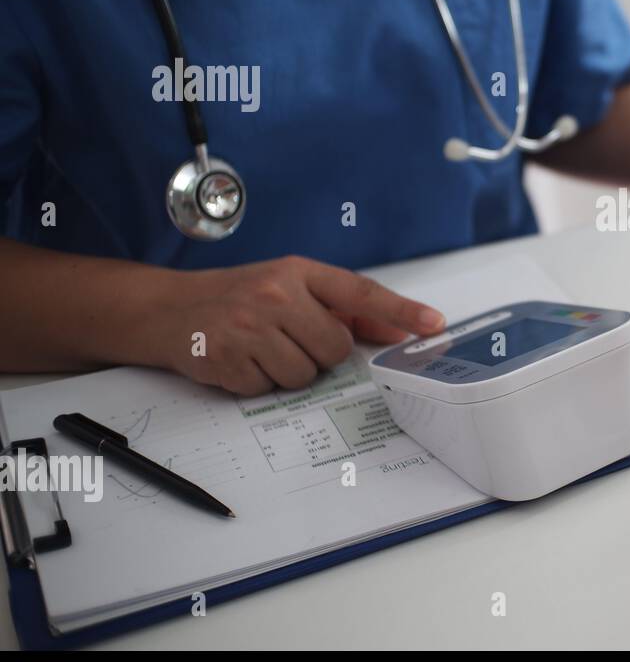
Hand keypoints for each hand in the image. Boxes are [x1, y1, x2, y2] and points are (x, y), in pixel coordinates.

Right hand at [154, 255, 444, 395]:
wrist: (165, 309)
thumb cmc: (237, 297)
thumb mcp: (288, 286)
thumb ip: (340, 307)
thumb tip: (394, 331)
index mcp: (297, 272)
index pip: (360, 292)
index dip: (401, 310)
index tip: (433, 325)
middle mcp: (275, 294)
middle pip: (334, 349)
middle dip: (318, 354)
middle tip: (287, 339)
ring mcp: (248, 326)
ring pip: (304, 375)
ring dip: (286, 371)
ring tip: (260, 349)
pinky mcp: (225, 358)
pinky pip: (267, 390)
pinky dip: (256, 383)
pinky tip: (238, 361)